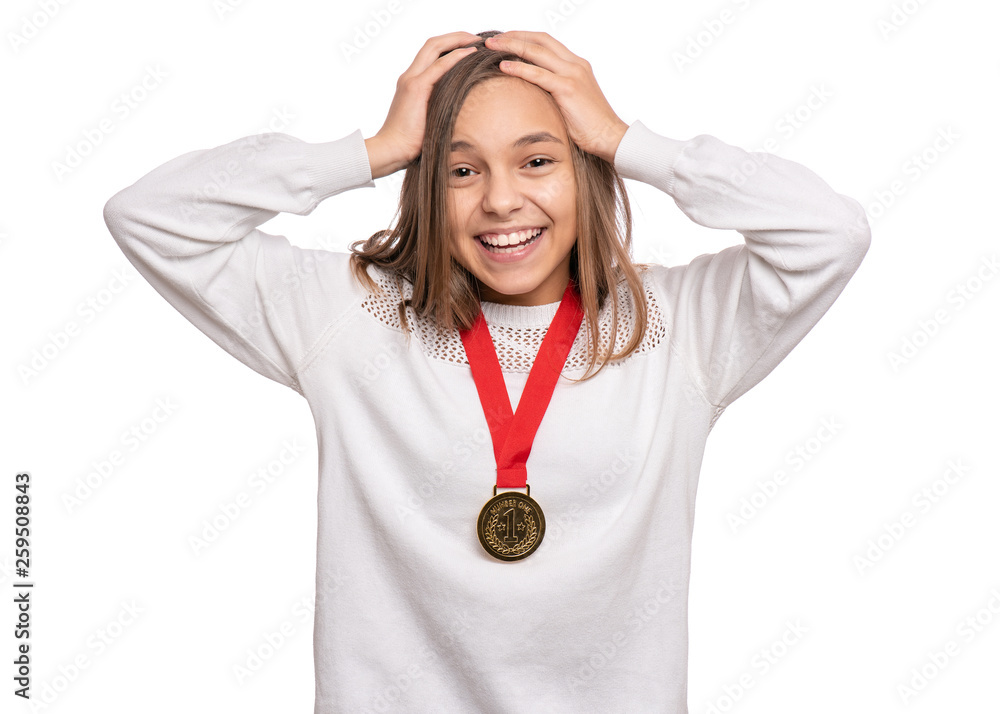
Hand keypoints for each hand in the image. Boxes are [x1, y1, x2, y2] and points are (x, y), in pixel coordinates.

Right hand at [365, 31, 479, 178]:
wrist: (392, 150)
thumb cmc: (410, 144)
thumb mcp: (427, 121)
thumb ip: (438, 110)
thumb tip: (460, 114)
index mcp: (411, 83)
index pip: (430, 54)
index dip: (449, 45)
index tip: (469, 46)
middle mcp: (410, 76)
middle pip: (432, 44)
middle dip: (456, 36)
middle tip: (477, 38)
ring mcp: (411, 80)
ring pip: (434, 47)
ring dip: (457, 40)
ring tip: (477, 40)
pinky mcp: (416, 88)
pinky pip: (439, 66)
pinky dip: (456, 56)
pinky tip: (471, 53)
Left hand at [484, 31, 628, 163]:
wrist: (609, 136)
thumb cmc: (590, 125)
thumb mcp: (570, 101)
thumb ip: (554, 90)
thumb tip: (531, 93)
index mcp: (576, 65)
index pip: (546, 42)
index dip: (524, 37)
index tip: (505, 40)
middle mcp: (575, 64)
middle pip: (540, 40)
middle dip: (514, 36)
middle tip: (493, 39)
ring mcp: (572, 74)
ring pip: (537, 51)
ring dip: (511, 46)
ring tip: (491, 47)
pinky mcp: (568, 88)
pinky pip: (539, 74)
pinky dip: (519, 68)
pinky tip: (503, 67)